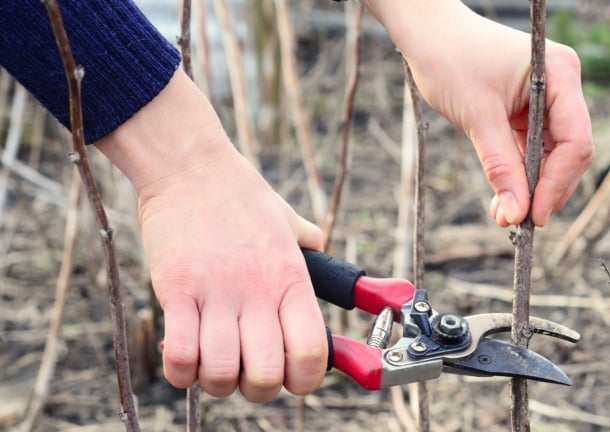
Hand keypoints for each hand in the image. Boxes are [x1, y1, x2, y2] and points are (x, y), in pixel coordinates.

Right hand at [96, 70, 326, 401]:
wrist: (190, 165)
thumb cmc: (241, 195)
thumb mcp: (289, 221)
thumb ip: (311, 249)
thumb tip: (334, 268)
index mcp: (292, 279)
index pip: (312, 353)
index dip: (305, 380)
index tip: (292, 376)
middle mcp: (258, 292)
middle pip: (266, 376)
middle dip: (258, 389)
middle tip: (247, 372)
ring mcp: (216, 293)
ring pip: (220, 375)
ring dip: (216, 382)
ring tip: (213, 361)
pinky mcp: (176, 291)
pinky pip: (180, 356)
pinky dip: (181, 371)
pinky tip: (185, 357)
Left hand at [365, 1, 593, 226]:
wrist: (428, 34)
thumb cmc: (450, 59)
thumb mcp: (476, 116)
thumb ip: (500, 166)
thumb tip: (516, 215)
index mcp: (559, 74)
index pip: (575, 139)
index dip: (558, 182)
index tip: (533, 214)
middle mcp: (562, 85)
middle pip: (570, 152)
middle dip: (545, 189)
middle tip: (517, 221)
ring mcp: (548, 99)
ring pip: (553, 157)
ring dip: (531, 188)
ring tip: (503, 214)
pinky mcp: (530, 111)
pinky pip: (534, 151)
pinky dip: (520, 175)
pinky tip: (503, 198)